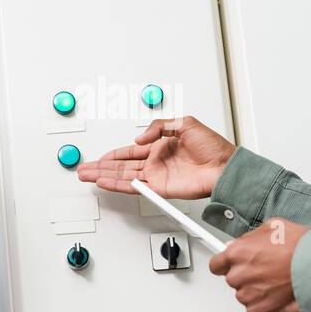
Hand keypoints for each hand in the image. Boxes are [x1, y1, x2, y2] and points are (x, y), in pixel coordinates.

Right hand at [76, 115, 235, 198]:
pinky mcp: (161, 188)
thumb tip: (139, 138)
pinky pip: (135, 187)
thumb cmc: (213, 147)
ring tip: (87, 175)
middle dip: (101, 166)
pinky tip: (105, 182)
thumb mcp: (185, 123)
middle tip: (84, 168)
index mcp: (160, 146)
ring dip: (104, 176)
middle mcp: (156, 162)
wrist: (225, 167)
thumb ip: (159, 126)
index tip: (99, 156)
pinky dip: (118, 185)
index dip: (113, 154)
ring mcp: (157, 176)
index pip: (130, 151)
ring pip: (123, 176)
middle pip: (121, 165)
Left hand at [209, 219, 309, 311]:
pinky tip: (278, 294)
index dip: (225, 264)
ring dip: (255, 290)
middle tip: (266, 269)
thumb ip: (251, 236)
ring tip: (276, 281)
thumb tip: (241, 242)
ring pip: (244, 294)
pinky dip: (264, 304)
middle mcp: (240, 275)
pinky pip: (255, 309)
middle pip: (233, 279)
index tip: (229, 265)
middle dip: (245, 274)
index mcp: (237, 253)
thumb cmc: (302, 247)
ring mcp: (249, 295)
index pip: (216, 264)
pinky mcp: (260, 311)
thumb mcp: (274, 226)